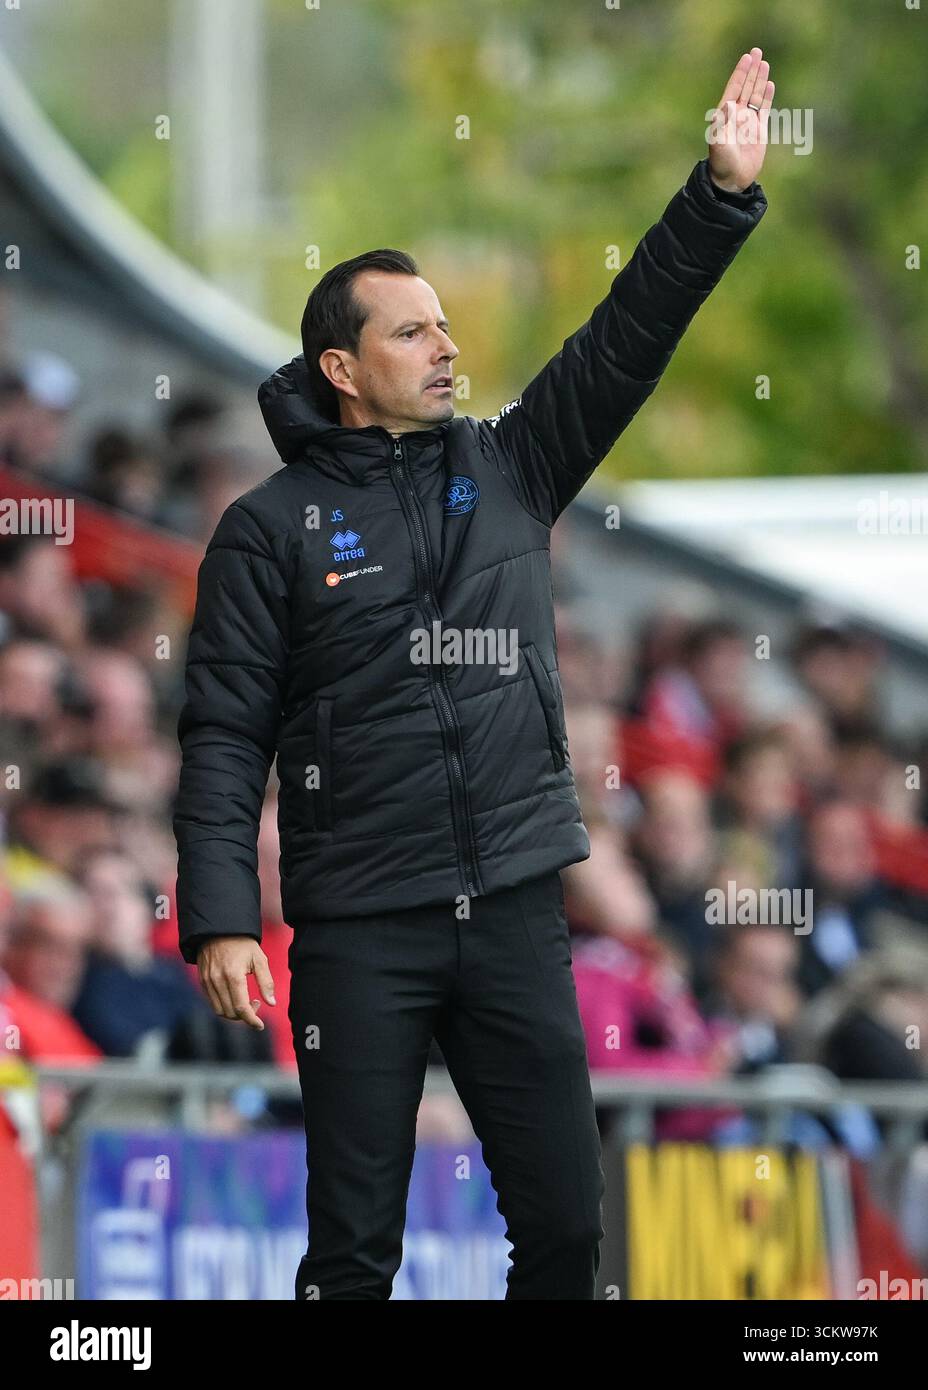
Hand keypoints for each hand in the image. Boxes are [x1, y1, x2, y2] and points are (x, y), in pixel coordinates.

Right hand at [197, 937, 275, 1029]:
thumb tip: (272, 1003)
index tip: (260, 1025)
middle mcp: (217, 980)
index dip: (252, 1020)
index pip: (241, 1008)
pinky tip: (234, 997)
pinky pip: (212, 1002)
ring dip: (234, 1013)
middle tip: (256, 1003)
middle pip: (231, 1012)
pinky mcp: (202, 981)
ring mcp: (207, 981)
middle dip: (245, 1016)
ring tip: (245, 1001)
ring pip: (220, 1010)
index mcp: (233, 975)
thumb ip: (266, 982)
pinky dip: (224, 1006)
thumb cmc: (243, 943)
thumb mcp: (259, 958)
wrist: (219, 928)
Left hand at [707, 47, 774, 192]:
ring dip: (760, 79)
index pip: (734, 88)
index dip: (740, 73)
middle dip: (751, 69)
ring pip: (755, 95)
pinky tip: (769, 84)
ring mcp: (748, 121)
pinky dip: (767, 96)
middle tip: (756, 51)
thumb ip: (721, 124)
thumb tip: (727, 105)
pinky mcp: (759, 130)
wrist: (732, 179)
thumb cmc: (721, 162)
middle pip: (746, 86)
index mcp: (725, 115)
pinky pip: (764, 109)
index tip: (747, 57)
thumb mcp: (718, 143)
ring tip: (764, 63)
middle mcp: (737, 115)